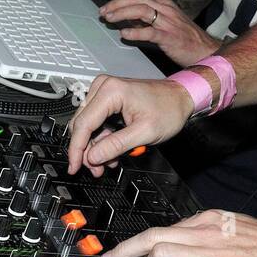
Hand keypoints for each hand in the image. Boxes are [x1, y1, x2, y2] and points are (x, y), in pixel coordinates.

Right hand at [67, 75, 194, 175]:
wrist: (181, 97)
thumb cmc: (169, 108)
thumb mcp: (144, 132)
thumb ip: (116, 145)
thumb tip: (93, 157)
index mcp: (111, 91)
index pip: (83, 124)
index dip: (76, 149)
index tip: (74, 166)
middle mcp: (103, 87)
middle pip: (82, 125)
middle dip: (87, 150)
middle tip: (95, 169)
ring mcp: (105, 91)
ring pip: (88, 125)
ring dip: (95, 147)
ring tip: (107, 163)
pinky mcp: (108, 98)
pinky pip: (97, 122)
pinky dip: (102, 139)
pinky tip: (110, 152)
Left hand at [99, 0, 219, 66]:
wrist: (207, 51)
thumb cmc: (187, 40)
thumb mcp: (166, 25)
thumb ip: (147, 22)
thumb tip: (126, 20)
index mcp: (165, 6)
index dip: (120, 2)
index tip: (107, 8)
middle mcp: (166, 10)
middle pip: (137, 0)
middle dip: (117, 5)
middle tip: (103, 12)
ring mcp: (169, 23)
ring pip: (141, 11)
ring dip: (122, 14)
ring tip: (110, 19)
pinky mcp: (170, 37)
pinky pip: (150, 32)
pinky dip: (135, 31)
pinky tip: (125, 33)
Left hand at [103, 209, 256, 256]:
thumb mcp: (241, 226)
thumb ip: (215, 233)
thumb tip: (197, 246)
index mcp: (211, 219)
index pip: (168, 226)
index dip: (147, 240)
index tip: (136, 250)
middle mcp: (204, 234)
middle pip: (152, 236)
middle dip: (125, 250)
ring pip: (159, 255)